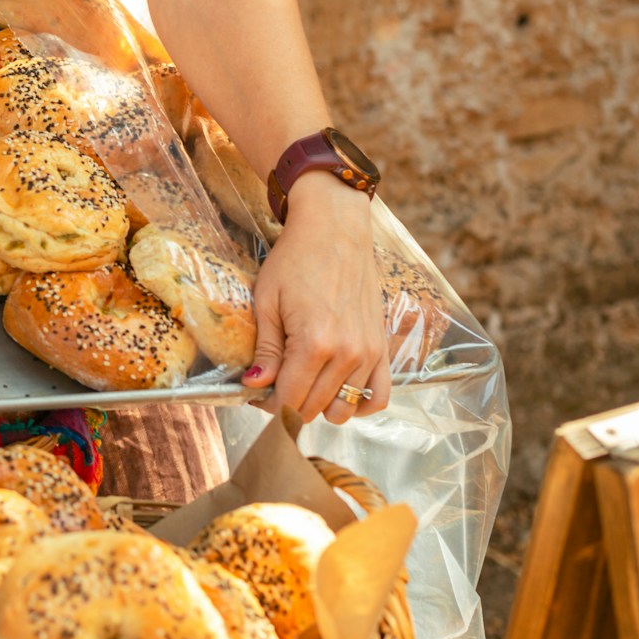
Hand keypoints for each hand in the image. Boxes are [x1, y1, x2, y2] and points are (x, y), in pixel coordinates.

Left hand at [241, 176, 389, 423]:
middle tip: (273, 386)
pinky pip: (378, 396)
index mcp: (314, 344)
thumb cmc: (296, 260)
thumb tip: (255, 386)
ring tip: (303, 384)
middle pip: (313, 408)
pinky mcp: (382, 347)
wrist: (336, 229)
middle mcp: (347, 354)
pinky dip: (358, 404)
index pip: (288, 400)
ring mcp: (369, 353)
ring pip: (343, 409)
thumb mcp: (267, 302)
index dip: (266, 405)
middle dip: (288, 405)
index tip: (255, 394)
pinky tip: (338, 393)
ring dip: (320, 406)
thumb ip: (265, 350)